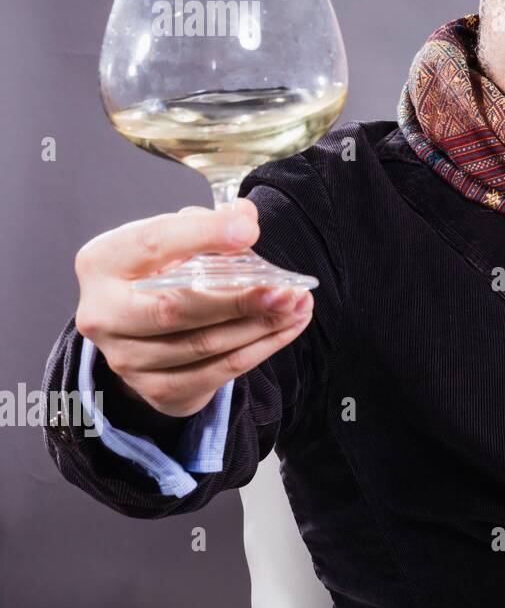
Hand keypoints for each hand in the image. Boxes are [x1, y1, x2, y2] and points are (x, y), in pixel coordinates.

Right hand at [73, 199, 313, 417]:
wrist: (142, 333)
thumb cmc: (163, 273)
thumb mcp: (177, 240)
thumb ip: (209, 224)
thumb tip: (244, 218)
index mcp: (103, 262)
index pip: (153, 244)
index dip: (203, 234)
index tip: (250, 231)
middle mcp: (102, 313)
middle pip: (176, 308)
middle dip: (240, 300)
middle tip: (287, 290)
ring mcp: (125, 358)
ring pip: (204, 345)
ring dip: (261, 326)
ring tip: (299, 305)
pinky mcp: (155, 389)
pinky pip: (217, 372)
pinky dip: (261, 349)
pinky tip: (288, 328)